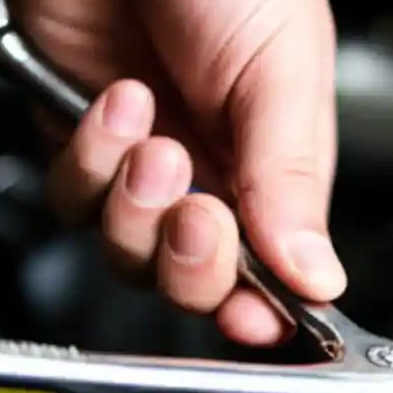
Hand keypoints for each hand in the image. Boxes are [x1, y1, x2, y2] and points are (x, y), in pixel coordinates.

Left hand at [5, 0, 342, 344]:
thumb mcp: (282, 72)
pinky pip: (72, 194)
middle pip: (192, 280)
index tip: (255, 321)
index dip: (261, 311)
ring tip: (153, 135)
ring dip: (134, 206)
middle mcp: (212, 171)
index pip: (272, 273)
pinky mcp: (80, 135)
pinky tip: (114, 100)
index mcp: (276, 166)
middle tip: (198, 214)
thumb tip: (319, 277)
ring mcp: (143, 159)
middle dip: (191, 263)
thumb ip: (290, 183)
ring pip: (125, 250)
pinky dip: (88, 157)